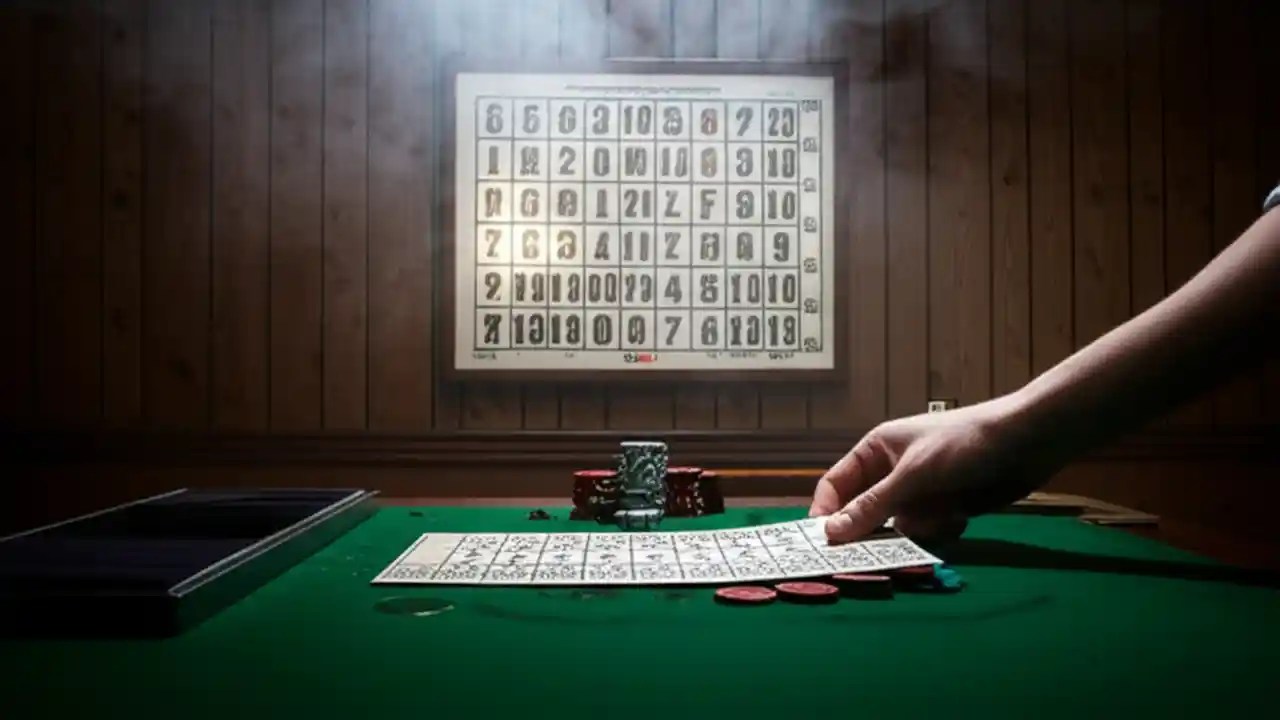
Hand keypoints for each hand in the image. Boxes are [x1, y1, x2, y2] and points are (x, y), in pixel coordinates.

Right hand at [810, 395, 1050, 543]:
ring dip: (918, 528)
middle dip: (875, 530)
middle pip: (864, 512)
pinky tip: (962, 514)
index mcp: (875, 452)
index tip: (825, 545)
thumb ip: (873, 505)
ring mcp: (919, 493)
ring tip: (943, 514)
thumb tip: (830, 532)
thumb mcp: (914, 474)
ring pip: (898, 528)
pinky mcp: (944, 509)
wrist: (1026, 444)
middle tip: (879, 551)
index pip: (835, 485)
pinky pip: (927, 532)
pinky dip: (941, 529)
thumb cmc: (963, 445)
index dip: (827, 513)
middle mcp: (892, 473)